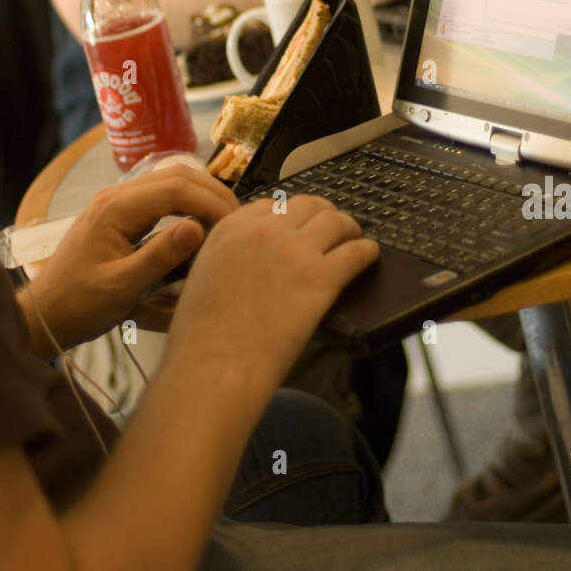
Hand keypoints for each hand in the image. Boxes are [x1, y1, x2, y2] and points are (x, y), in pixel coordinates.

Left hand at [20, 167, 238, 354]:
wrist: (44, 314)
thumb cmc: (79, 305)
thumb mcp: (121, 288)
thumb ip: (159, 257)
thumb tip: (198, 227)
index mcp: (116, 209)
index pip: (177, 188)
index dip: (212, 203)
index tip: (234, 228)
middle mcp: (117, 195)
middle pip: (177, 175)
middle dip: (213, 194)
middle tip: (238, 223)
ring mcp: (117, 202)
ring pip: (171, 180)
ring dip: (202, 196)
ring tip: (225, 224)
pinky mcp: (120, 214)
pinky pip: (161, 196)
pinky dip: (187, 204)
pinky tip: (200, 227)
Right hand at [165, 194, 379, 401]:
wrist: (215, 366)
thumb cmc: (202, 336)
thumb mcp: (203, 276)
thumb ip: (229, 256)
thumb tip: (251, 261)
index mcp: (231, 228)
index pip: (273, 205)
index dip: (292, 215)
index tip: (301, 226)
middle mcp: (265, 230)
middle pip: (308, 206)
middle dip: (323, 214)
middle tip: (333, 228)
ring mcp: (295, 251)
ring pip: (335, 221)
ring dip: (349, 228)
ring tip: (354, 239)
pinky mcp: (321, 277)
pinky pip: (355, 252)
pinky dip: (366, 251)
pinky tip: (369, 256)